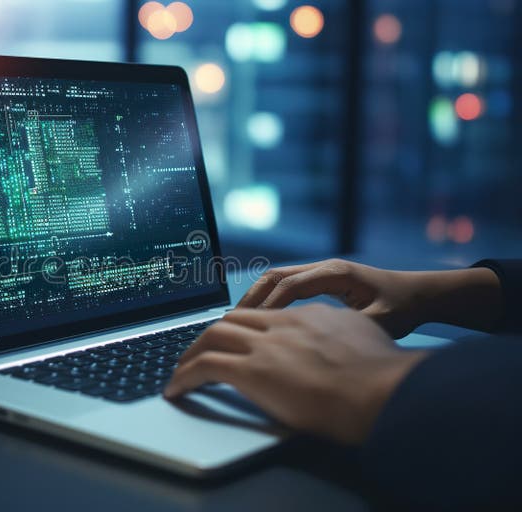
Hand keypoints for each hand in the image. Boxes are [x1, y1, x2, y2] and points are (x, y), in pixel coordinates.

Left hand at [164, 304, 427, 444]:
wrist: (383, 391)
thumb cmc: (385, 376)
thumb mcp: (368, 340)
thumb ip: (348, 337)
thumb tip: (345, 346)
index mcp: (308, 316)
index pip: (264, 315)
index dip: (244, 327)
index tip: (234, 340)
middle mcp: (282, 324)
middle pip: (232, 320)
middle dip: (211, 335)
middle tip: (198, 352)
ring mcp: (265, 345)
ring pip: (212, 337)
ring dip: (191, 353)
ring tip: (180, 371)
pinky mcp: (252, 370)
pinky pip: (205, 367)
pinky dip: (185, 377)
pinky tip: (176, 389)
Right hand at [237, 258, 501, 337]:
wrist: (421, 294)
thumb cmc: (404, 308)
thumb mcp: (381, 323)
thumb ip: (350, 329)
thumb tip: (319, 344)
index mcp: (336, 274)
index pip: (290, 285)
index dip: (267, 306)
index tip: (249, 328)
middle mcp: (324, 268)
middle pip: (275, 276)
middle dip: (251, 299)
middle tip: (230, 324)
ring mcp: (322, 272)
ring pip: (277, 279)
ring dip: (256, 299)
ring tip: (237, 323)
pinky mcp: (322, 281)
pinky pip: (287, 287)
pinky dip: (269, 301)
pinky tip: (260, 322)